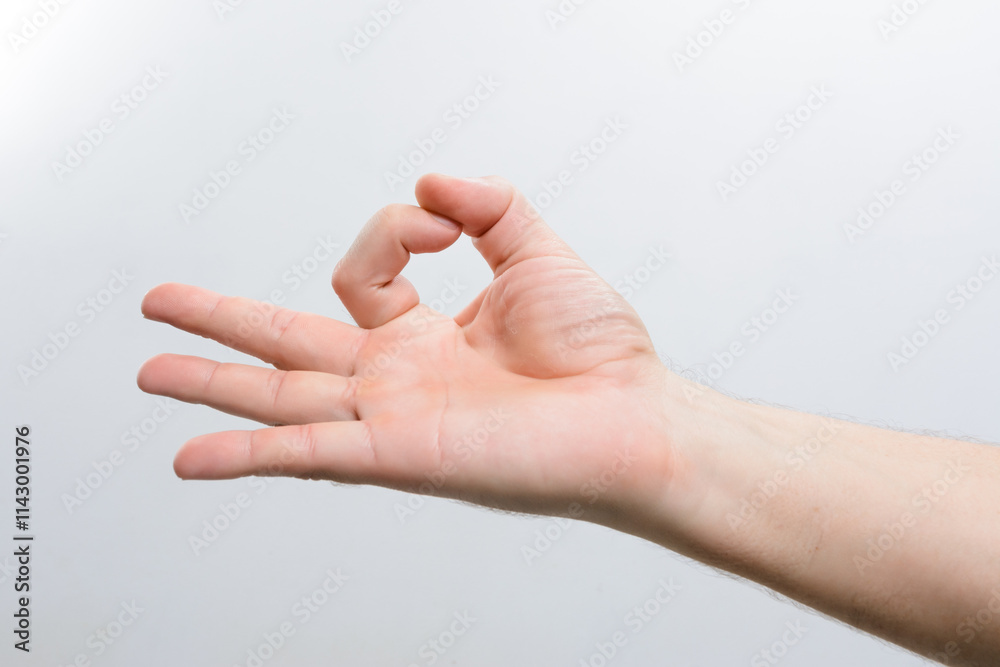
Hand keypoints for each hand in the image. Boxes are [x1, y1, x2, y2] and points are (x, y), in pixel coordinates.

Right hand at [138, 174, 678, 521]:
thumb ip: (485, 205)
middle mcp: (398, 379)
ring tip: (149, 374)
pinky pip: (311, 453)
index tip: (441, 221)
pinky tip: (190, 458)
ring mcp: (393, 420)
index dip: (391, 230)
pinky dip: (248, 455)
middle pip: (286, 347)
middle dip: (219, 325)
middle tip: (158, 307)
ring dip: (211, 386)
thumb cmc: (600, 351)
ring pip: (281, 400)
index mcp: (424, 336)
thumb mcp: (537, 250)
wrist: (636, 417)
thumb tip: (425, 183)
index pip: (361, 275)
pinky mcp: (401, 455)